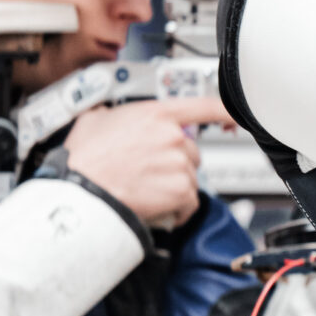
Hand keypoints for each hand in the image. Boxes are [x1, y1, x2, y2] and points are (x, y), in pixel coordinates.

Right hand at [62, 97, 223, 229]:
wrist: (82, 192)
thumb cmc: (84, 160)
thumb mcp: (93, 120)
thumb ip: (110, 113)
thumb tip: (107, 115)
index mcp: (157, 114)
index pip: (204, 106)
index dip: (224, 111)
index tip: (234, 117)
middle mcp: (173, 136)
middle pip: (192, 152)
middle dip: (175, 163)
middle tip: (150, 173)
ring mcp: (179, 163)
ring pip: (190, 178)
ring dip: (174, 188)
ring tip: (147, 191)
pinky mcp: (181, 190)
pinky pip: (190, 202)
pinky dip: (178, 209)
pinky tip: (160, 209)